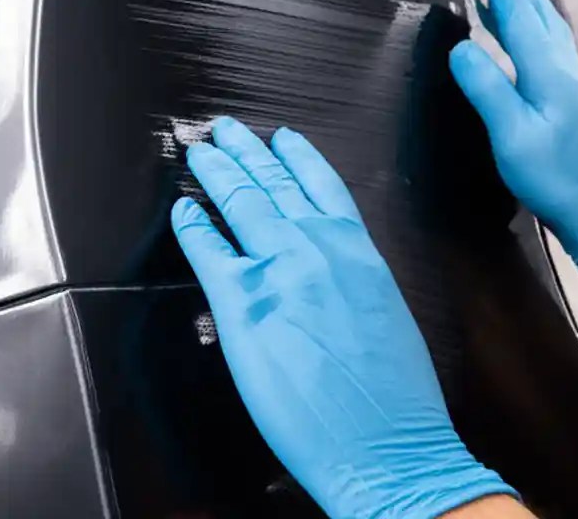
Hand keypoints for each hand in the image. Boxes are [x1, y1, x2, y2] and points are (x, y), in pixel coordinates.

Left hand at [172, 117, 513, 518]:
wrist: (387, 447)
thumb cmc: (394, 398)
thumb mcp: (384, 315)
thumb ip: (351, 280)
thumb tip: (326, 269)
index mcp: (359, 252)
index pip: (323, 185)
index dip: (297, 156)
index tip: (281, 138)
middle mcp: (319, 250)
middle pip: (274, 184)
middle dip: (245, 151)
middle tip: (224, 129)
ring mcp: (280, 272)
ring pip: (241, 202)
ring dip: (217, 172)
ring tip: (200, 152)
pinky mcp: (244, 304)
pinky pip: (209, 249)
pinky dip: (193, 225)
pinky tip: (182, 211)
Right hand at [449, 0, 577, 286]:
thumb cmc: (557, 178)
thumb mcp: (513, 135)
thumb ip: (487, 88)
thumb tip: (461, 46)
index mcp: (548, 73)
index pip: (521, 19)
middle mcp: (564, 71)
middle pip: (540, 18)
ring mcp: (573, 87)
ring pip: (549, 33)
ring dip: (527, 7)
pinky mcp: (574, 104)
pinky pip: (550, 50)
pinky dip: (533, 32)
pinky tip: (526, 42)